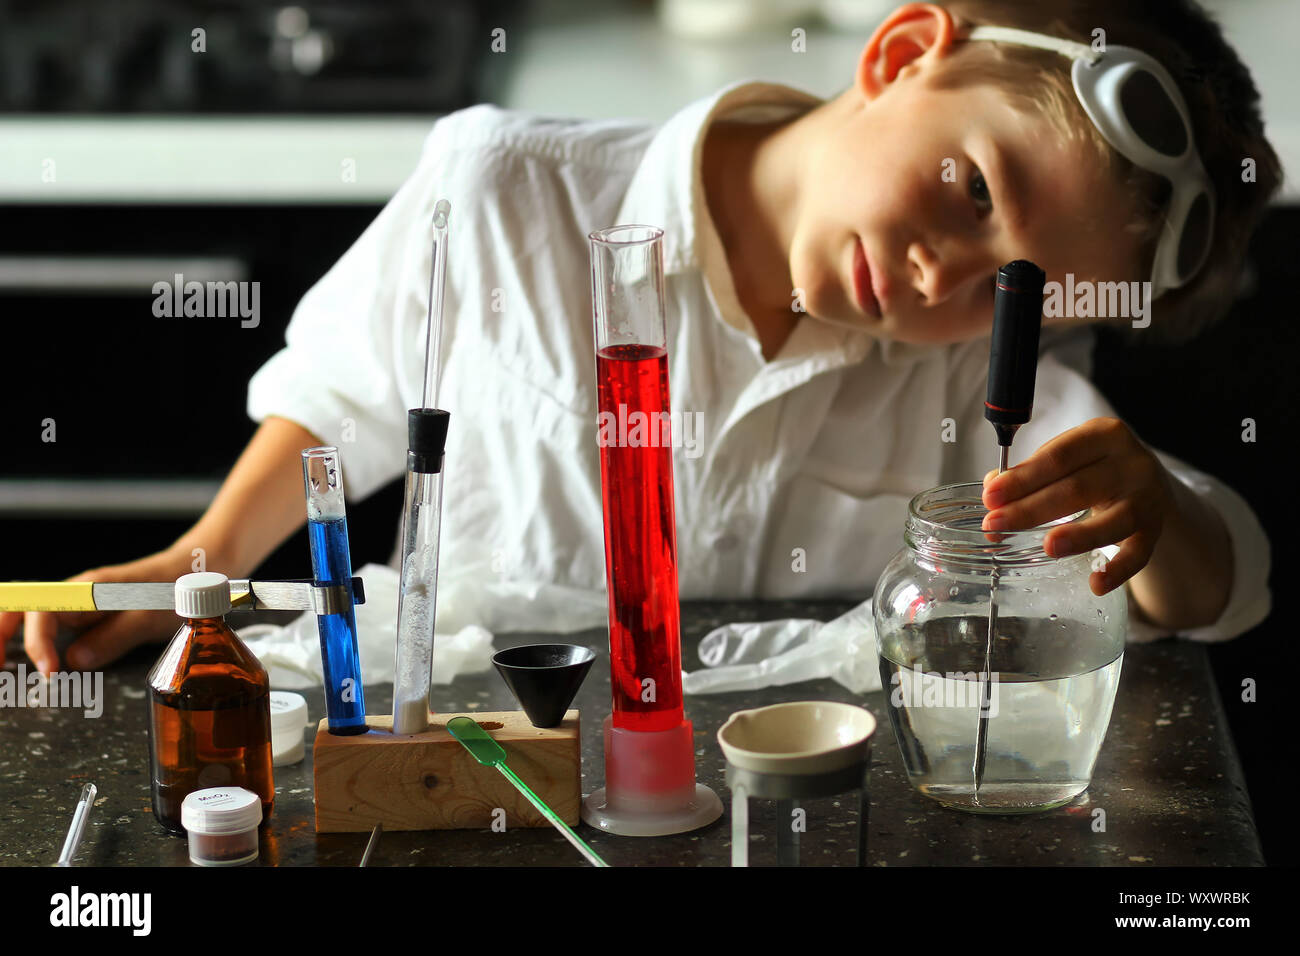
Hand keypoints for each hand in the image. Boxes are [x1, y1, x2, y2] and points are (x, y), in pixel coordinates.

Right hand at [0, 548, 194, 674]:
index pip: (41, 610)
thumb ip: (114, 637)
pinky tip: (34, 668)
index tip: (49, 673)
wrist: (195, 572)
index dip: (37, 642)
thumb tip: (73, 662)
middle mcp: (75, 596)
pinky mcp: (87, 617)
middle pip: (19, 608)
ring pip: (29, 618)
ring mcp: (79, 606)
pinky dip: (34, 645)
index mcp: (87, 590)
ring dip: (9, 640)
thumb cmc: (176, 591)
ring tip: (2, 672)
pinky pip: (50, 628)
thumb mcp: (151, 617)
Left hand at [981, 417, 1175, 595]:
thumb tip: (991, 489)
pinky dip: (1118, 571)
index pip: (1058, 457)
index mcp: (1103, 435)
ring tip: (1048, 547)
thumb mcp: (1067, 459)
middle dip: (1031, 509)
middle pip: (1078, 489)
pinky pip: (1138, 554)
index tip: (990, 496)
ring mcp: (1146, 498)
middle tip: (995, 525)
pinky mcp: (1155, 530)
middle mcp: (1130, 463)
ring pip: (1113, 520)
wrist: (1149, 484)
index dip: (1022, 478)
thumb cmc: (1094, 468)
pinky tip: (1096, 584)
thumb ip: (1030, 472)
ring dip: (1079, 535)